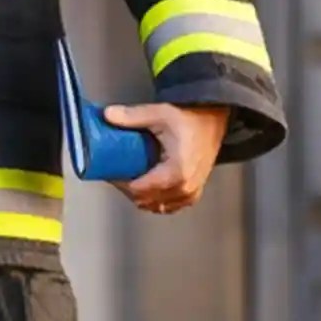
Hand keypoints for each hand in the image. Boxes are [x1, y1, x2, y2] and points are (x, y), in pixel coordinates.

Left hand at [104, 103, 229, 215]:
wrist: (213, 122)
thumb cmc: (190, 119)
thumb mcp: (159, 113)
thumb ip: (132, 116)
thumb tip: (108, 115)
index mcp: (176, 172)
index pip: (138, 190)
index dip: (120, 182)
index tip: (110, 171)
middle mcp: (185, 187)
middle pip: (144, 200)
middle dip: (127, 188)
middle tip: (118, 172)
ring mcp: (190, 193)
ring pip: (155, 206)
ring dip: (141, 196)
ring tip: (132, 178)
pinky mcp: (193, 194)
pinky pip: (168, 206)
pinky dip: (155, 200)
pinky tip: (148, 187)